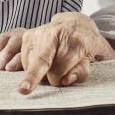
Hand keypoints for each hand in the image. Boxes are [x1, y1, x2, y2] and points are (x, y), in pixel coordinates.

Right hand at [0, 12, 114, 94]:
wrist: (76, 25)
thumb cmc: (85, 47)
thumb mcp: (93, 60)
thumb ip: (82, 72)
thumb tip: (66, 80)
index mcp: (76, 40)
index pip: (61, 67)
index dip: (60, 78)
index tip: (62, 82)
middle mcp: (56, 33)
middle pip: (42, 60)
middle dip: (33, 75)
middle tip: (23, 89)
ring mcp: (40, 32)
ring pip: (30, 61)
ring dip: (35, 72)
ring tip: (47, 70)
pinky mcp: (27, 35)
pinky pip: (21, 57)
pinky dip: (25, 67)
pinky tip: (33, 66)